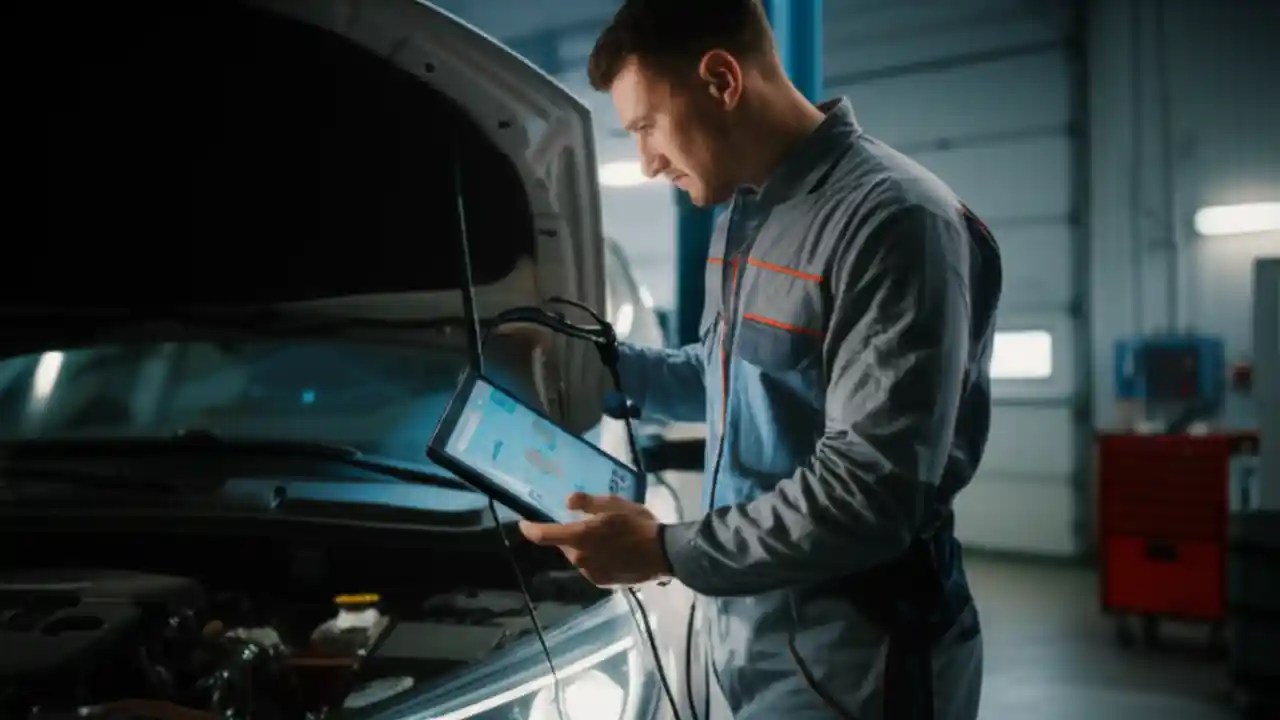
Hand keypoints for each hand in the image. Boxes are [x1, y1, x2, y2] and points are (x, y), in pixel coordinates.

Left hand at [518, 492, 669, 586]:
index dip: (530, 528)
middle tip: (588, 524)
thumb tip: (567, 502)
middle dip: (569, 535)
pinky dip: (595, 559)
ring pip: (578, 556)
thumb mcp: (614, 504)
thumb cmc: (638, 524)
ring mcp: (590, 573)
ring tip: (606, 538)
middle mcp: (579, 558)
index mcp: (579, 537)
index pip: (543, 535)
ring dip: (583, 547)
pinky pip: (590, 567)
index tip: (523, 523)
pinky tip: (614, 552)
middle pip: (564, 544)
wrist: (664, 554)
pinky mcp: (602, 583)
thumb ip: (587, 502)